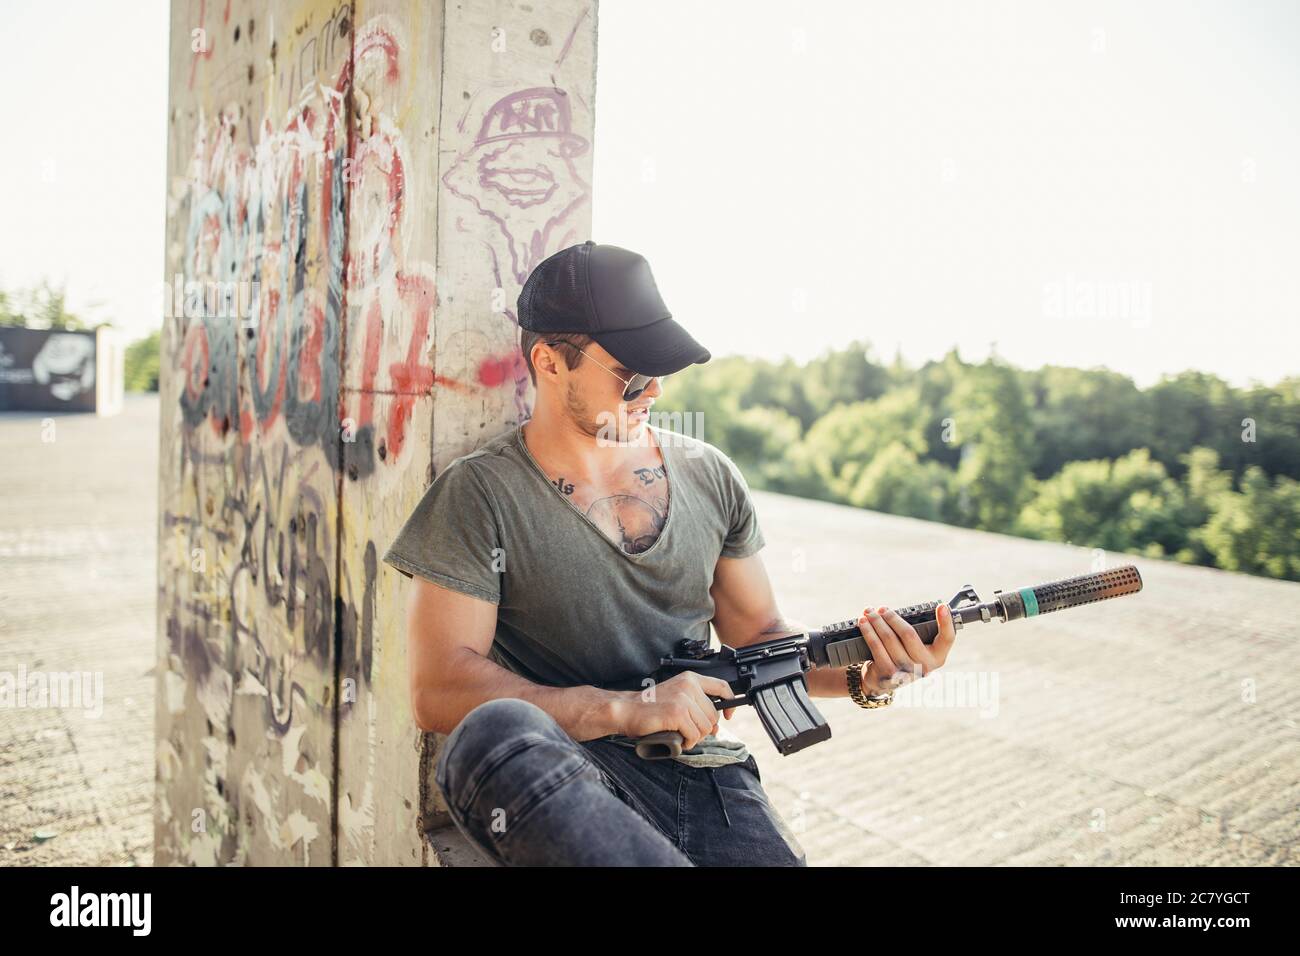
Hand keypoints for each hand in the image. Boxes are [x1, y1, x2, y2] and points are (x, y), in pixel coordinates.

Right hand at [615, 671, 737, 750]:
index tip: (729, 715)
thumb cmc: (649, 707)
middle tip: (690, 733)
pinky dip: (687, 743)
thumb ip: (695, 703)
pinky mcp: (677, 713)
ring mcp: (683, 699)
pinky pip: (694, 735)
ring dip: (695, 737)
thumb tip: (715, 725)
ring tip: (681, 735)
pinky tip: (678, 740)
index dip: (730, 703)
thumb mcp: (676, 695)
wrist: (626, 710)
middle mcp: (689, 686)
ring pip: (705, 727)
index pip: (721, 687)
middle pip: (714, 715)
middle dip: (705, 729)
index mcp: (690, 679)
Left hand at [856, 603, 956, 695]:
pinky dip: (869, 632)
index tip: (942, 607)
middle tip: (882, 609)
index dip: (946, 622)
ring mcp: (907, 672)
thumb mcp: (915, 648)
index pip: (947, 638)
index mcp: (938, 656)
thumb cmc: (902, 655)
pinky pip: (877, 647)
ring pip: (889, 638)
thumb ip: (917, 632)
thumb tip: (900, 611)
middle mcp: (925, 666)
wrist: (883, 681)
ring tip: (869, 612)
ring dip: (877, 622)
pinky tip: (863, 623)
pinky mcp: (889, 673)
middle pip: (909, 634)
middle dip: (892, 618)